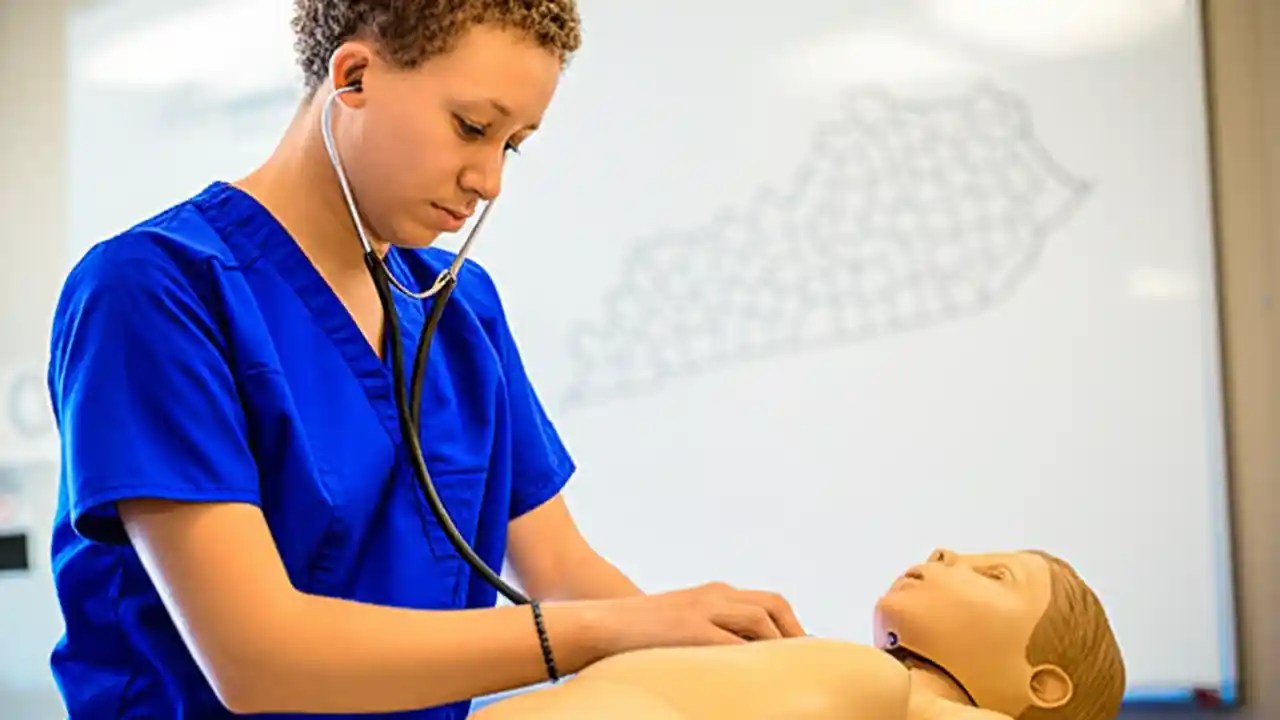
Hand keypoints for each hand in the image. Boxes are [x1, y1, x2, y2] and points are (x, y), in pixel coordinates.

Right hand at [592, 581, 805, 654]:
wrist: (598, 626)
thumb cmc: (636, 635)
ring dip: (779, 644)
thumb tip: (734, 660)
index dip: (790, 625)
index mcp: (713, 594)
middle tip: (808, 661)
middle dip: (796, 631)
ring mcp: (702, 610)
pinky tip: (760, 678)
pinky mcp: (690, 629)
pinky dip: (752, 659)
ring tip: (790, 669)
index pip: (767, 602)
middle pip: (772, 604)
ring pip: (760, 619)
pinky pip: (733, 643)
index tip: (802, 650)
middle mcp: (713, 595)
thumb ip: (709, 634)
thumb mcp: (680, 626)